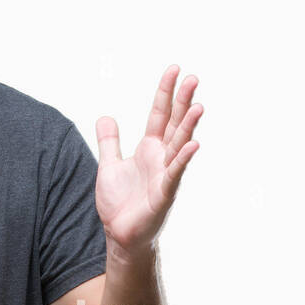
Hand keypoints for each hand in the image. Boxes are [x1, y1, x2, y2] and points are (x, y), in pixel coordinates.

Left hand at [94, 65, 201, 261]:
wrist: (120, 234)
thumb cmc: (119, 203)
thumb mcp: (108, 165)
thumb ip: (109, 141)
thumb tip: (106, 116)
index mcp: (149, 149)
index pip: (160, 114)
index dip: (166, 92)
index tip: (174, 70)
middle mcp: (161, 158)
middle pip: (175, 124)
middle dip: (183, 101)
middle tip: (193, 78)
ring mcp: (165, 175)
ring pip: (179, 145)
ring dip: (189, 126)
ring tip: (199, 105)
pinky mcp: (164, 194)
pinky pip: (175, 174)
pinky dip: (183, 159)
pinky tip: (193, 145)